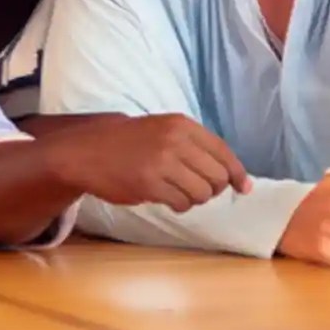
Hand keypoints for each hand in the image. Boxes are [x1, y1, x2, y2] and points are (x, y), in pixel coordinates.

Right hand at [43, 113, 250, 210]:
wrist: (86, 150)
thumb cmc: (129, 142)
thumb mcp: (163, 129)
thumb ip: (195, 146)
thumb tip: (236, 178)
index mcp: (180, 125)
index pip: (223, 152)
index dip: (237, 173)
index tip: (242, 188)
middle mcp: (174, 141)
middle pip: (217, 176)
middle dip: (212, 189)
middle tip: (198, 190)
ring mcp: (161, 163)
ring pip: (202, 193)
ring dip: (195, 199)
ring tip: (178, 193)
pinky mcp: (149, 184)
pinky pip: (182, 203)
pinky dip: (179, 205)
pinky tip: (166, 198)